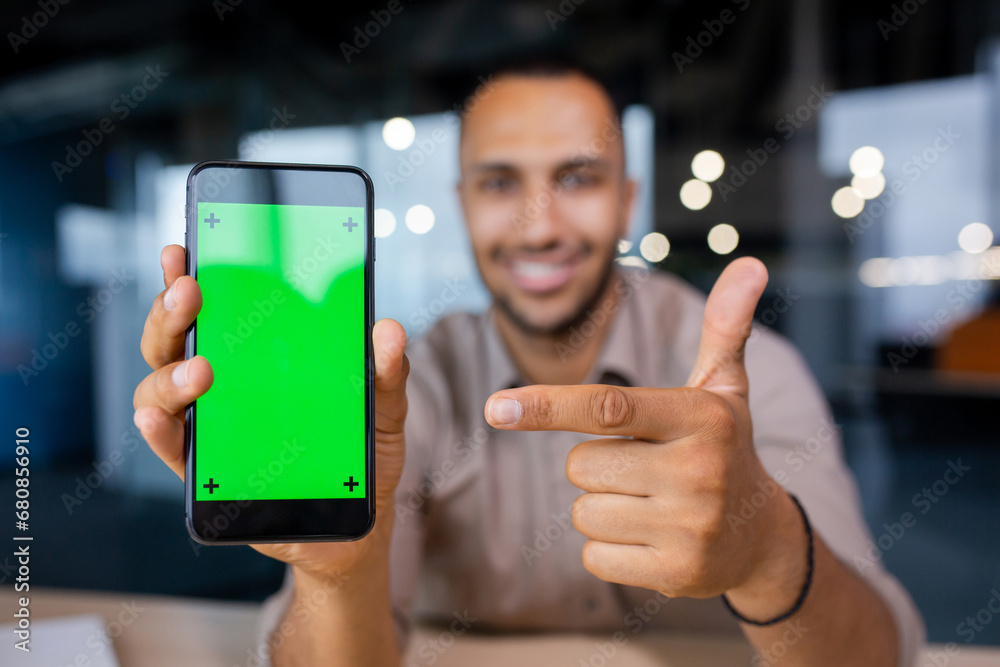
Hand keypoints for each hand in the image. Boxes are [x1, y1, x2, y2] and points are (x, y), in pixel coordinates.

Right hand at [132, 245, 409, 579]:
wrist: (359, 525)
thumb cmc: (362, 456)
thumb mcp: (383, 409)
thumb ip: (387, 373)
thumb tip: (388, 329)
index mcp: (255, 359)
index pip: (212, 311)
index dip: (188, 277)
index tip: (185, 248)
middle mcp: (221, 388)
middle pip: (173, 342)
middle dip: (172, 312)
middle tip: (191, 291)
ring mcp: (210, 430)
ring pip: (160, 392)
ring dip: (170, 375)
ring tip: (201, 369)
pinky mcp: (208, 476)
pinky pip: (172, 451)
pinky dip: (160, 432)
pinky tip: (161, 417)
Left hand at [483, 258, 806, 612]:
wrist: (760, 538)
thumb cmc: (725, 448)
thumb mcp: (725, 389)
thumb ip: (723, 326)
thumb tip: (748, 264)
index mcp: (700, 416)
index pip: (608, 407)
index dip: (547, 405)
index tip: (494, 407)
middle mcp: (698, 470)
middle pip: (580, 466)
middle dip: (597, 465)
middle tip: (645, 468)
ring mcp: (689, 525)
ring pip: (583, 513)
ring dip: (602, 508)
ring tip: (651, 503)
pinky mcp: (676, 573)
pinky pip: (594, 556)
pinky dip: (610, 549)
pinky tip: (651, 539)